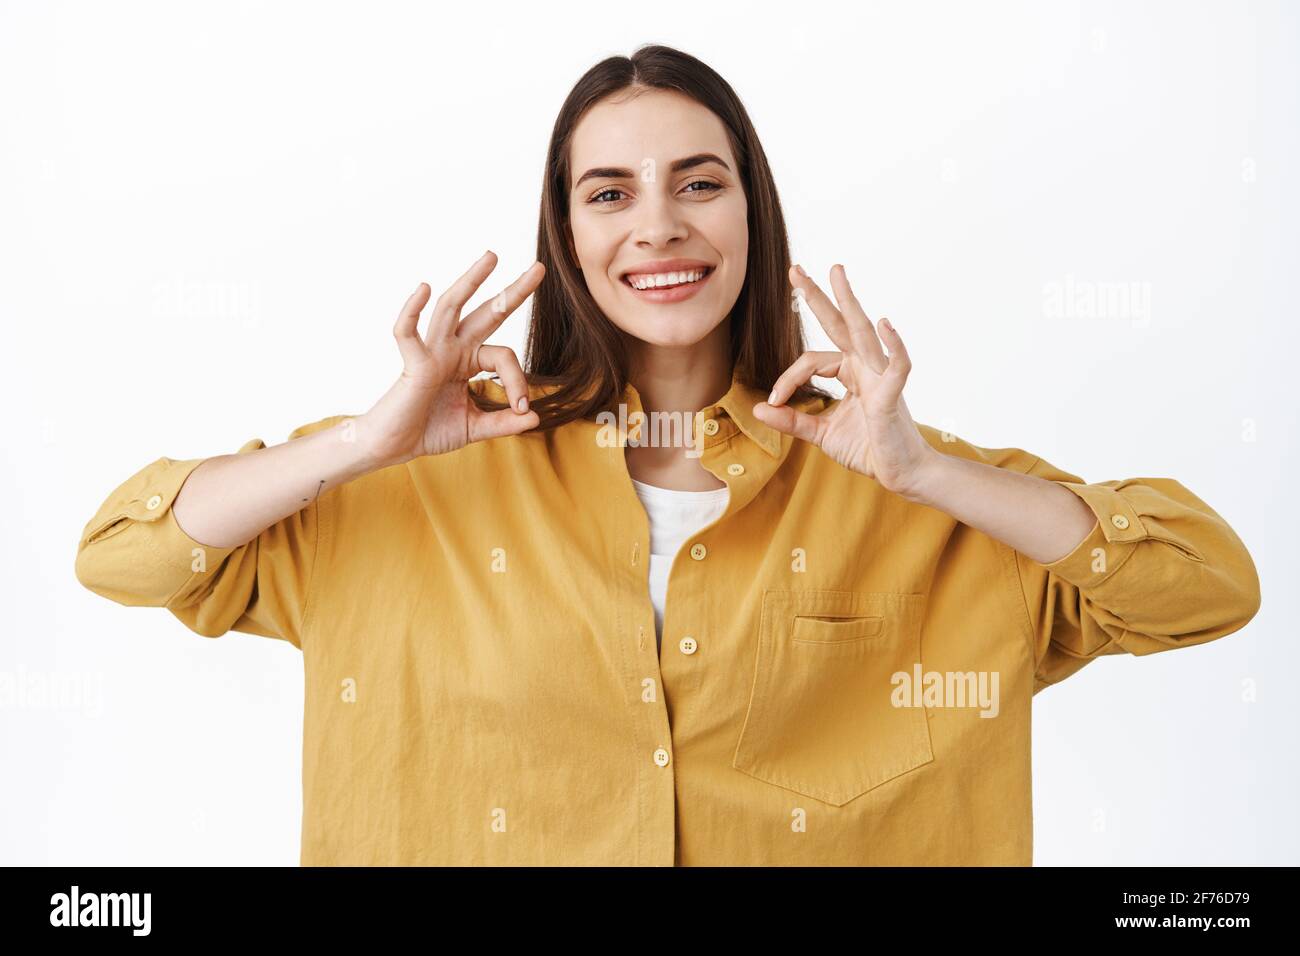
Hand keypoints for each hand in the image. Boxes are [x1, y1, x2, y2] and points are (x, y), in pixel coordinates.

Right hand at [357, 251, 543, 468]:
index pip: (504, 356)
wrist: (395, 446)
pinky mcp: (413, 364)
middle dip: (511, 291)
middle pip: (486, 312)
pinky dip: (411, 310)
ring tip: (491, 257)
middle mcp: (453, 349)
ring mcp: (433, 352)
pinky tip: (423, 287)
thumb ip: (504, 422)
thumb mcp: (475, 426)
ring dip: (470, 281)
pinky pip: (408, 333)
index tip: (523, 409)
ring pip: (451, 308)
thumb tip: (536, 417)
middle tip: (538, 268)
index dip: (518, 381)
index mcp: (469, 360)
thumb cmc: (430, 430)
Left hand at [753, 263, 938, 498]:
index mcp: (850, 373)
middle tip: (796, 269)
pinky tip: (884, 324)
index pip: (810, 361)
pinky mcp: (894, 395)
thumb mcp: (821, 434)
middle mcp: (865, 367)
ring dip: (849, 302)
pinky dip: (893, 345)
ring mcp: (881, 377)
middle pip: (839, 324)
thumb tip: (758, 409)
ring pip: (862, 333)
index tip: (774, 402)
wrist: (901, 473)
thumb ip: (792, 420)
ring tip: (837, 272)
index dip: (787, 378)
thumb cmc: (868, 448)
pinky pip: (897, 365)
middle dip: (818, 297)